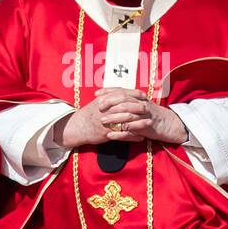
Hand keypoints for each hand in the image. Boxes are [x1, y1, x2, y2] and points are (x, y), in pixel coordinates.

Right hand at [56, 88, 186, 147]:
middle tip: (150, 108)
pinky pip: (122, 135)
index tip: (144, 95)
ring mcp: (106, 122)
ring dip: (139, 123)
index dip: (134, 94)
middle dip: (139, 107)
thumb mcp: (98, 101)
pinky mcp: (106, 133)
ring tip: (149, 123)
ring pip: (126, 121)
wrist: (77, 127)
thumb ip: (110, 95)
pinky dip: (132, 136)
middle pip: (126, 107)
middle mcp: (106, 110)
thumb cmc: (89, 114)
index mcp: (104, 100)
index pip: (122, 94)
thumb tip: (123, 91)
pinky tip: (141, 137)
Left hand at [97, 88, 187, 144]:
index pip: (121, 90)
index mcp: (138, 96)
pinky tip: (110, 135)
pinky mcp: (146, 127)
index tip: (96, 93)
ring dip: (113, 117)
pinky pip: (131, 129)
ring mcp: (145, 115)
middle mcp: (141, 103)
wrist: (168, 124)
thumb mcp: (139, 104)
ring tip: (102, 121)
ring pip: (127, 114)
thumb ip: (127, 100)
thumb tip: (110, 98)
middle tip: (98, 107)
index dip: (108, 91)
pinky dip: (120, 133)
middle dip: (109, 102)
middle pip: (124, 99)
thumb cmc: (150, 115)